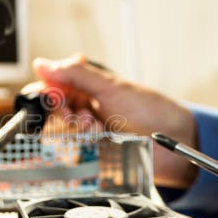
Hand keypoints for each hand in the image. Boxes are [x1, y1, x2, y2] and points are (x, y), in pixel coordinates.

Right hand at [31, 53, 198, 188]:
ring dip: (76, 128)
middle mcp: (87, 108)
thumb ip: (76, 75)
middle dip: (64, 112)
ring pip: (64, 131)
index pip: (55, 87)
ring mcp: (90, 131)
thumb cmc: (150, 110)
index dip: (50, 92)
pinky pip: (75, 152)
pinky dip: (83, 145)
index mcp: (89, 88)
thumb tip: (43, 64)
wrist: (173, 141)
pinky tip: (99, 138)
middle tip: (77, 112)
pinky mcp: (94, 153)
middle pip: (56, 111)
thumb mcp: (111, 86)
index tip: (55, 96)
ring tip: (95, 125)